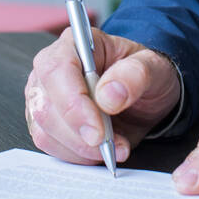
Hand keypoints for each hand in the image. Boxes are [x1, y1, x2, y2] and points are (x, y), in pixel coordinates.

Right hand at [24, 27, 180, 165]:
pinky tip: (101, 150)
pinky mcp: (45, 122)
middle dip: (78, 134)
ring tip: (115, 145)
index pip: (58, 70)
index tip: (98, 131)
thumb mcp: (154, 67)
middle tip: (110, 144)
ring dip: (81, 148)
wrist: (144, 96)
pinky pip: (51, 146)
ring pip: (45, 131)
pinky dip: (78, 155)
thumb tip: (109, 95)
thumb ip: (135, 75)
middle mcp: (52, 68)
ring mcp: (44, 96)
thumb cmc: (144, 74)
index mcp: (75, 43)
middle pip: (46, 106)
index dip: (73, 103)